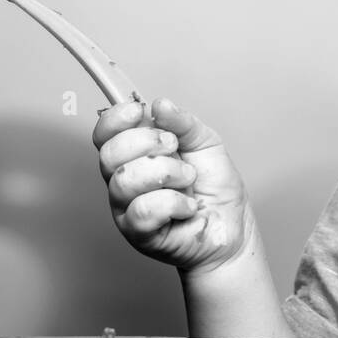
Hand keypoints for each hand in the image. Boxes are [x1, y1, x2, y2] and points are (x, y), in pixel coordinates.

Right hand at [93, 98, 252, 273]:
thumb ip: (182, 122)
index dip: (116, 119)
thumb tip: (159, 104)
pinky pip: (142, 210)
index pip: (105, 134)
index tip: (139, 111)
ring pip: (124, 180)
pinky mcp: (138, 234)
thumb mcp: (205, 142)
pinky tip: (187, 206)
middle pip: (109, 154)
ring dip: (166, 173)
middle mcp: (124, 180)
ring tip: (187, 179)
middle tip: (176, 149)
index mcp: (134, 155)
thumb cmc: (215, 187)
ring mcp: (127, 208)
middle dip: (148, 142)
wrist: (232, 225)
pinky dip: (174, 203)